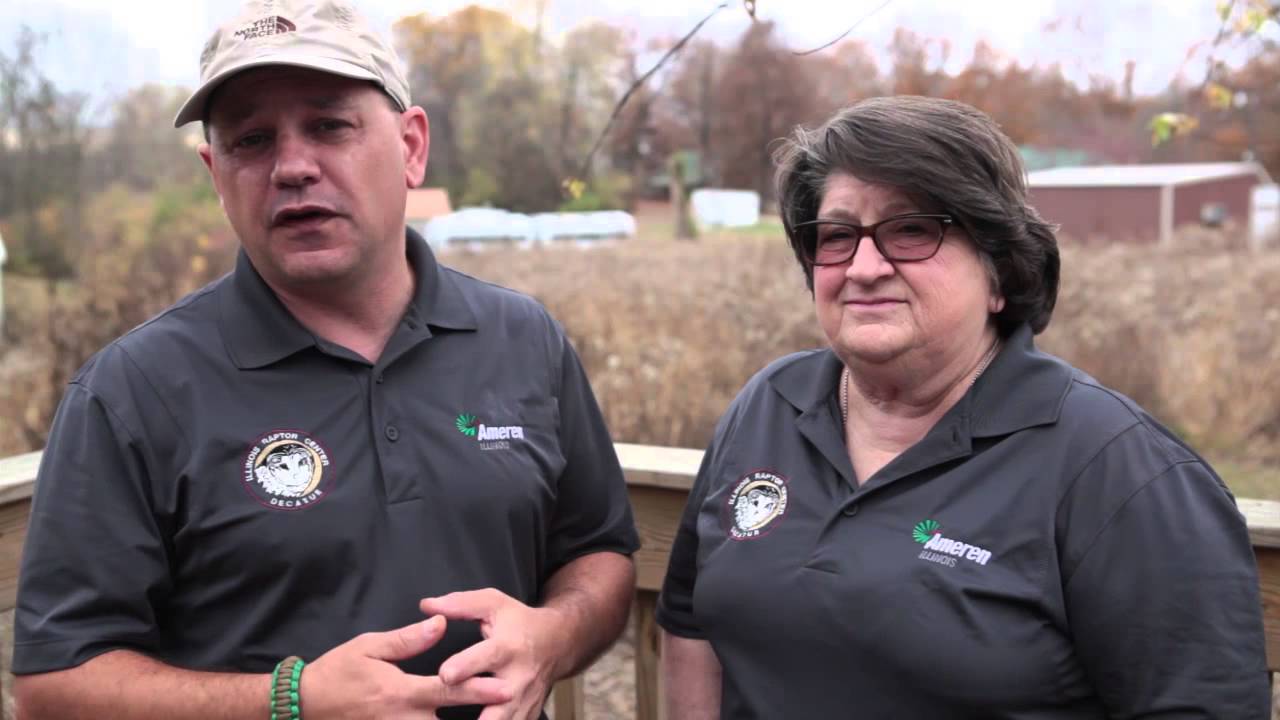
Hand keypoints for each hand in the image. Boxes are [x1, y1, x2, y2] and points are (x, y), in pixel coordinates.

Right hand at [299, 615, 512, 719]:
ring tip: (488, 719)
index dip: (479, 689)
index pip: (449, 690)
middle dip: (477, 718)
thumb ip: (407, 639)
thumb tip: (440, 624)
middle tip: (504, 706)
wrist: (303, 704)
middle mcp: (402, 719)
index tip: (504, 687)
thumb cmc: (337, 672)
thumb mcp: (369, 647)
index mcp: (401, 692)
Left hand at [420, 589, 568, 719]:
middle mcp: (518, 678)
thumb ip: (459, 604)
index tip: (445, 675)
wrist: (558, 643)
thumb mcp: (493, 603)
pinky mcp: (528, 715)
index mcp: (507, 647)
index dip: (466, 666)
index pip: (488, 657)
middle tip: (452, 713)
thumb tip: (425, 605)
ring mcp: (524, 701)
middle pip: (501, 706)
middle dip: (483, 718)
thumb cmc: (519, 622)